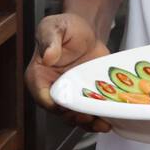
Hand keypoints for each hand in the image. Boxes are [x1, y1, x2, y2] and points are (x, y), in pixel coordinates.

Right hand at [26, 12, 111, 133]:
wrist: (87, 30)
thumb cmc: (66, 27)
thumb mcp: (53, 27)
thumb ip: (49, 40)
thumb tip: (48, 56)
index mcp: (38, 76)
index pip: (42, 96)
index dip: (54, 105)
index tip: (66, 107)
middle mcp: (52, 90)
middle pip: (60, 111)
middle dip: (74, 117)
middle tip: (89, 117)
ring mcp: (71, 95)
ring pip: (76, 116)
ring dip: (89, 123)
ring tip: (103, 123)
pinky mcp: (86, 96)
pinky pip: (91, 111)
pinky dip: (100, 117)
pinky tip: (110, 117)